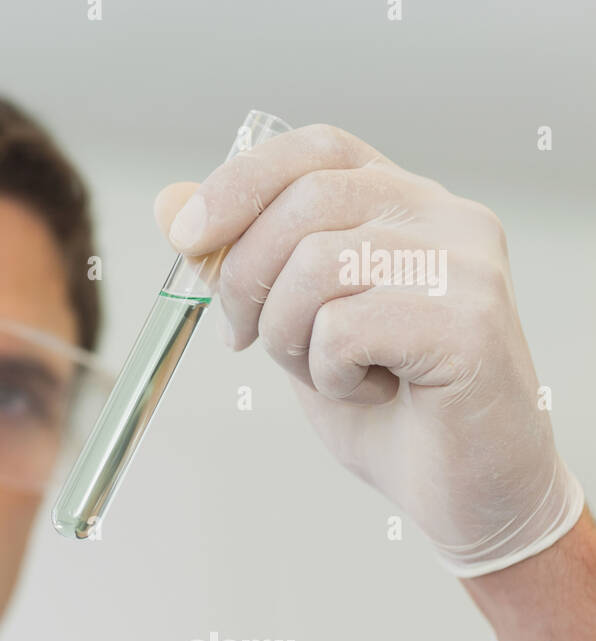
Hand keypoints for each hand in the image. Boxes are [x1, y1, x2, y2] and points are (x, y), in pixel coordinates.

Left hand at [153, 124, 584, 576]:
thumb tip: (171, 202)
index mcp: (405, 204)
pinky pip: (345, 327)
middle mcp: (445, 217)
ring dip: (289, 336)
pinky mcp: (469, 322)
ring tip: (327, 372)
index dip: (240, 183)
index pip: (316, 150)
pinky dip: (329, 373)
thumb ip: (243, 260)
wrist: (470, 490)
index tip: (188, 238)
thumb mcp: (295, 323)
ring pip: (317, 264)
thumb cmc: (390, 407)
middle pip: (305, 202)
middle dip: (244, 279)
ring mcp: (465, 265)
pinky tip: (369, 391)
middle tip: (247, 338)